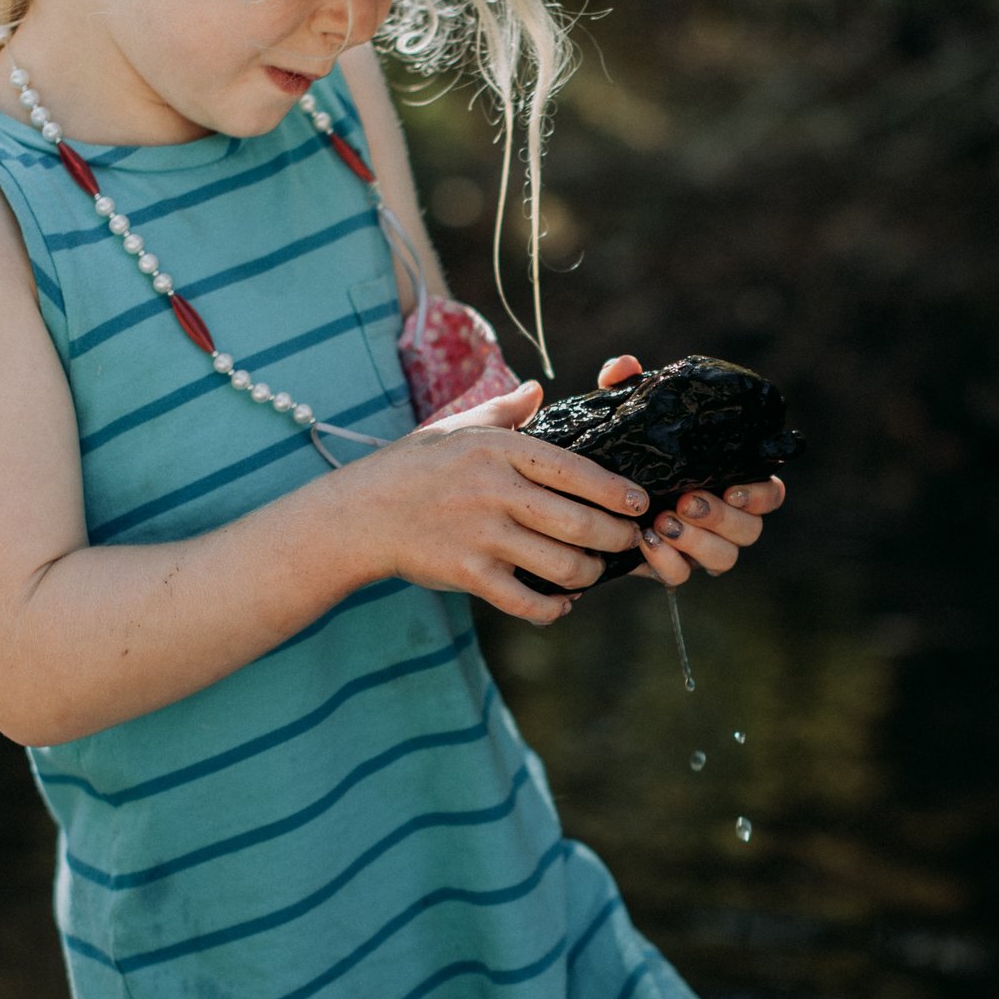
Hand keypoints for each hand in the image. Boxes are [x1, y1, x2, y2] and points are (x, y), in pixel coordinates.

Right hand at [345, 377, 645, 622]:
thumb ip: (503, 412)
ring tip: (593, 571)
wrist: (359, 514)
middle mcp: (495, 491)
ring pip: (562, 566)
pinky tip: (560, 604)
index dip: (615, 491)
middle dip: (617, 538)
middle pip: (580, 523)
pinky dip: (552, 609)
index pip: (575, 470)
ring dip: (589, 575)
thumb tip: (537, 389)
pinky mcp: (468, 573)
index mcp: (500, 450)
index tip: (639, 502)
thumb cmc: (413, 467)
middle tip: (629, 541)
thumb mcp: (456, 428)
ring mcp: (482, 535)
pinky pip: (527, 601)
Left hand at [595, 355, 790, 587]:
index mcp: (729, 481)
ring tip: (663, 522)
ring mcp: (701, 548)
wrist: (583, 498)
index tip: (732, 489)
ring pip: (725, 560)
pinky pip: (682, 577)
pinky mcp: (671, 567)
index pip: (770, 493)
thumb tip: (625, 366)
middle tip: (686, 501)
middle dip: (722, 519)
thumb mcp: (622, 416)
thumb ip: (626, 389)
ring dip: (698, 544)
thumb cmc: (618, 451)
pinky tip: (645, 542)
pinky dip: (667, 563)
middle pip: (751, 530)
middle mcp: (724, 519)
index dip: (760, 495)